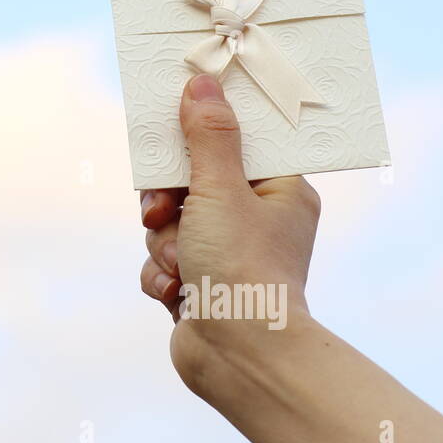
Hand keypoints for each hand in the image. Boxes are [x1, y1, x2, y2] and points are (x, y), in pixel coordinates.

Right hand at [139, 73, 321, 389]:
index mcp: (280, 192)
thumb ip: (207, 136)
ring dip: (164, 242)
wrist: (240, 358)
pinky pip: (163, 260)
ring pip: (169, 223)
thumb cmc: (244, 268)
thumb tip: (202, 83)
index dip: (198, 141)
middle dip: (169, 203)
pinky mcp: (201, 285)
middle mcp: (257, 222)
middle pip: (191, 183)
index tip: (171, 137)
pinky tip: (177, 291)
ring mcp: (227, 255)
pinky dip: (162, 274)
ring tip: (182, 265)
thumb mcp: (220, 189)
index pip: (235, 145)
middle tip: (162, 209)